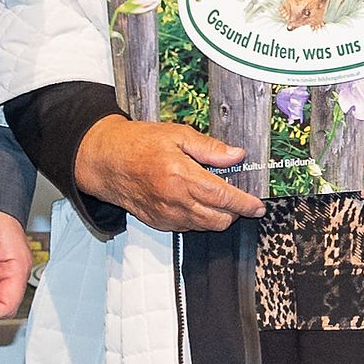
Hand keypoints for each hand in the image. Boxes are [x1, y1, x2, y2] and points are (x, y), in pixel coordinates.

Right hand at [76, 116, 263, 232]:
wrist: (106, 161)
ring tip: (215, 196)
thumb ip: (210, 148)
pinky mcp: (158, 223)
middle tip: (237, 197)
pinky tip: (195, 201)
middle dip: (233, 212)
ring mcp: (165, 215)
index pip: (223, 197)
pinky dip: (199, 218)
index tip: (257, 206)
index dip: (244, 204)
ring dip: (217, 216)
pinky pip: (188, 227)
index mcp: (181, 176)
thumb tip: (237, 155)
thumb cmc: (138, 144)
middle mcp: (174, 200)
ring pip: (204, 227)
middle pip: (218, 219)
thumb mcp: (177, 135)